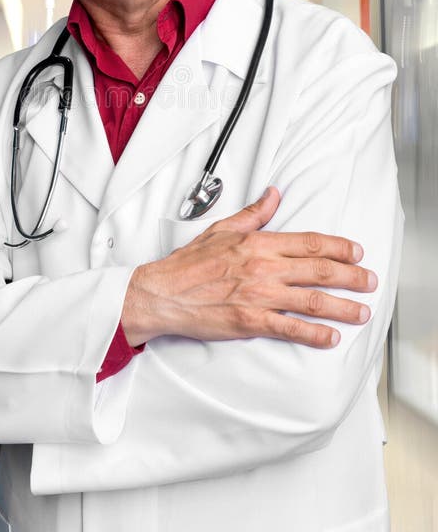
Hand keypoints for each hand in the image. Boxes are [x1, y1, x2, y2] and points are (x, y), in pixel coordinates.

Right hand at [121, 187, 377, 348]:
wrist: (161, 293)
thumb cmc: (188, 264)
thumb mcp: (221, 229)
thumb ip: (253, 213)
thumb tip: (273, 194)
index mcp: (257, 243)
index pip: (309, 243)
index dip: (338, 247)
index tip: (357, 252)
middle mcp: (262, 267)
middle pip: (319, 270)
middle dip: (352, 277)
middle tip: (370, 282)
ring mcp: (257, 295)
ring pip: (311, 300)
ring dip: (342, 307)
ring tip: (361, 312)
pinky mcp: (248, 321)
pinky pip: (289, 328)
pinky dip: (314, 333)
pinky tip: (330, 337)